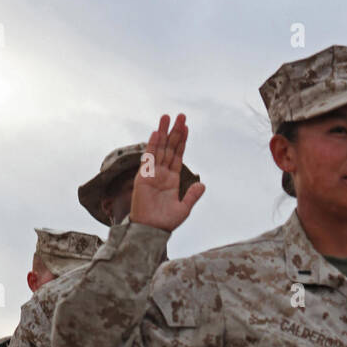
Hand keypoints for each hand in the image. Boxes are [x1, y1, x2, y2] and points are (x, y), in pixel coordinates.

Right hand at [130, 114, 205, 231]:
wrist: (152, 231)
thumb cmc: (166, 222)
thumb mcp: (184, 208)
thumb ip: (192, 196)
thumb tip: (203, 185)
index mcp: (172, 179)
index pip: (178, 155)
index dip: (182, 141)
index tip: (186, 127)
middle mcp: (162, 173)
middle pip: (169, 148)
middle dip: (175, 131)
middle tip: (180, 115)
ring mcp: (152, 173)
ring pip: (159, 148)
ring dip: (163, 132)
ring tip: (167, 117)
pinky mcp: (143, 177)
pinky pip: (149, 158)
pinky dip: (153, 145)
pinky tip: (157, 133)